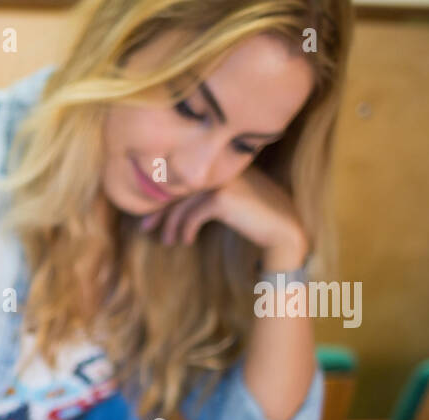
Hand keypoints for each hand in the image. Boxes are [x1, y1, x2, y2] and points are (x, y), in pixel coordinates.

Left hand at [141, 166, 307, 270]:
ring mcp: (220, 182)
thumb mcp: (229, 202)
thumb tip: (173, 210)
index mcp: (219, 168)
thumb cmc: (255, 217)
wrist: (282, 227)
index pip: (182, 180)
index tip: (150, 217)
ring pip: (181, 204)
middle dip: (158, 211)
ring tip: (167, 242)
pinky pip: (192, 216)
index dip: (163, 199)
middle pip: (177, 189)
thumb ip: (205, 198)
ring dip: (171, 226)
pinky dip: (186, 230)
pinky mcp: (221, 198)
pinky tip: (186, 241)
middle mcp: (218, 170)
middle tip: (145, 228)